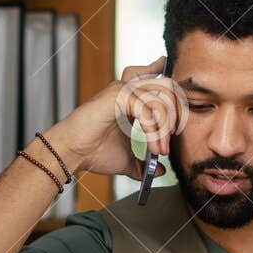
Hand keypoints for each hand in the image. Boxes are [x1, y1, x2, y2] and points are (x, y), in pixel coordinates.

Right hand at [43, 56, 183, 179]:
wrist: (71, 154)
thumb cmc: (93, 153)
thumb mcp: (127, 160)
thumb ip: (145, 163)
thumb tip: (162, 171)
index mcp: (130, 99)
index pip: (158, 81)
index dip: (172, 89)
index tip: (181, 107)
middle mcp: (128, 89)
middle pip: (167, 85)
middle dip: (176, 111)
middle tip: (172, 138)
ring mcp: (123, 90)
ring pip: (160, 97)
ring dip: (166, 126)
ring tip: (161, 151)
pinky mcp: (118, 95)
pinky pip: (147, 109)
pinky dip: (155, 130)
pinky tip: (153, 149)